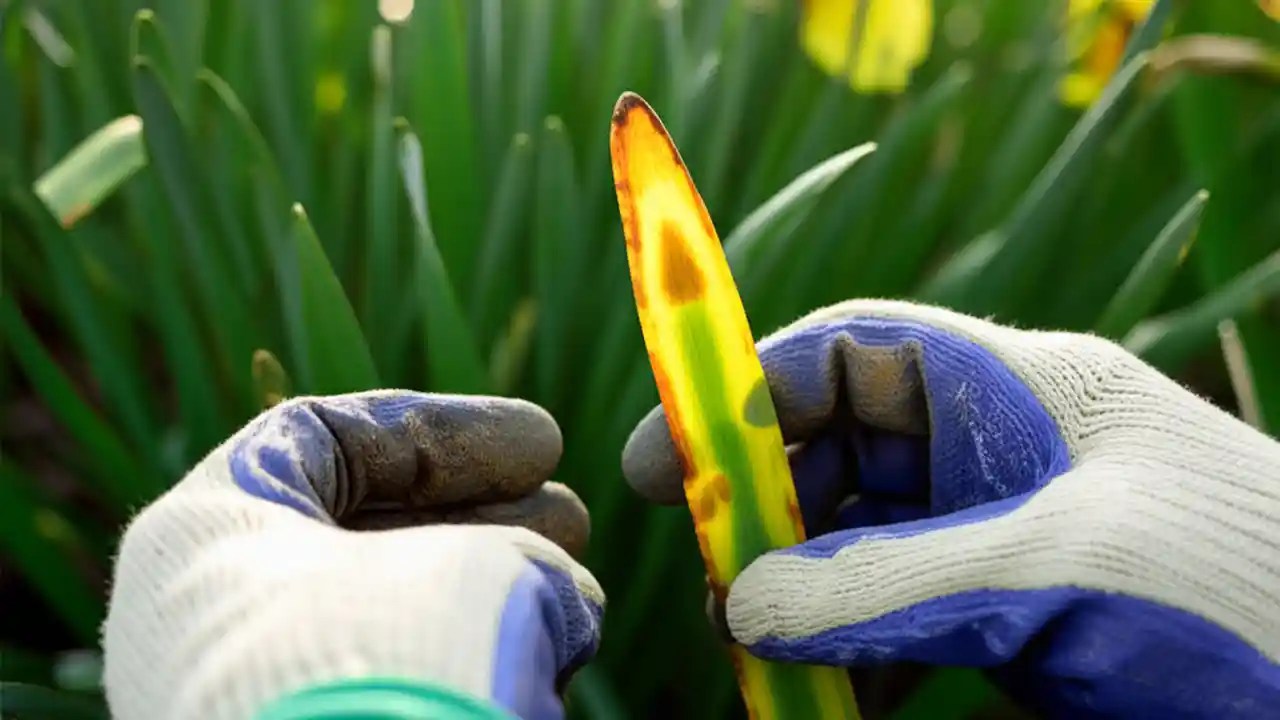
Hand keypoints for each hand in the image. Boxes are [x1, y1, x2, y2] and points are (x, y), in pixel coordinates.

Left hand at [104, 391, 602, 719]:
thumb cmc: (394, 670)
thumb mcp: (478, 569)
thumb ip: (516, 556)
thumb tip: (551, 597)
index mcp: (207, 531)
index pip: (323, 437)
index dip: (448, 429)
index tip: (545, 445)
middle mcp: (204, 616)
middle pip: (357, 532)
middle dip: (482, 517)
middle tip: (570, 518)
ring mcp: (238, 695)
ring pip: (377, 619)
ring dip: (482, 593)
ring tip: (574, 587)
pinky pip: (377, 687)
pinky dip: (456, 662)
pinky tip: (541, 656)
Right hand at [622, 299, 1279, 718]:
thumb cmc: (1245, 592)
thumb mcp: (1054, 573)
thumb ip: (889, 583)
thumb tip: (746, 601)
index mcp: (1020, 391)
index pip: (852, 352)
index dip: (749, 389)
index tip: (671, 460)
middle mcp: (1004, 452)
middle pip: (839, 452)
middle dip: (765, 513)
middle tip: (717, 586)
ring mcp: (1008, 538)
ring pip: (859, 545)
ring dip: (800, 598)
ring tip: (763, 662)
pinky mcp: (1018, 617)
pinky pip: (900, 620)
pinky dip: (852, 657)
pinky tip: (830, 701)